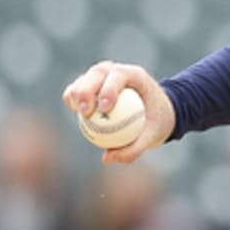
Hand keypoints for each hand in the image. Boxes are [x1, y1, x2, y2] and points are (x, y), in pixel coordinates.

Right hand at [61, 61, 175, 164]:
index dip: (110, 88)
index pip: (120, 74)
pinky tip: (76, 113)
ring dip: (77, 95)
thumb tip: (107, 158)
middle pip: (97, 72)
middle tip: (86, 113)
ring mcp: (103, 76)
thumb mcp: (154, 136)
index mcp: (136, 75)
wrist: (155, 113)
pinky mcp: (91, 86)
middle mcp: (117, 71)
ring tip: (81, 114)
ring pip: (83, 80)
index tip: (105, 109)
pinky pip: (76, 90)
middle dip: (88, 90)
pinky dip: (72, 100)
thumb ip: (135, 148)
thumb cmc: (156, 121)